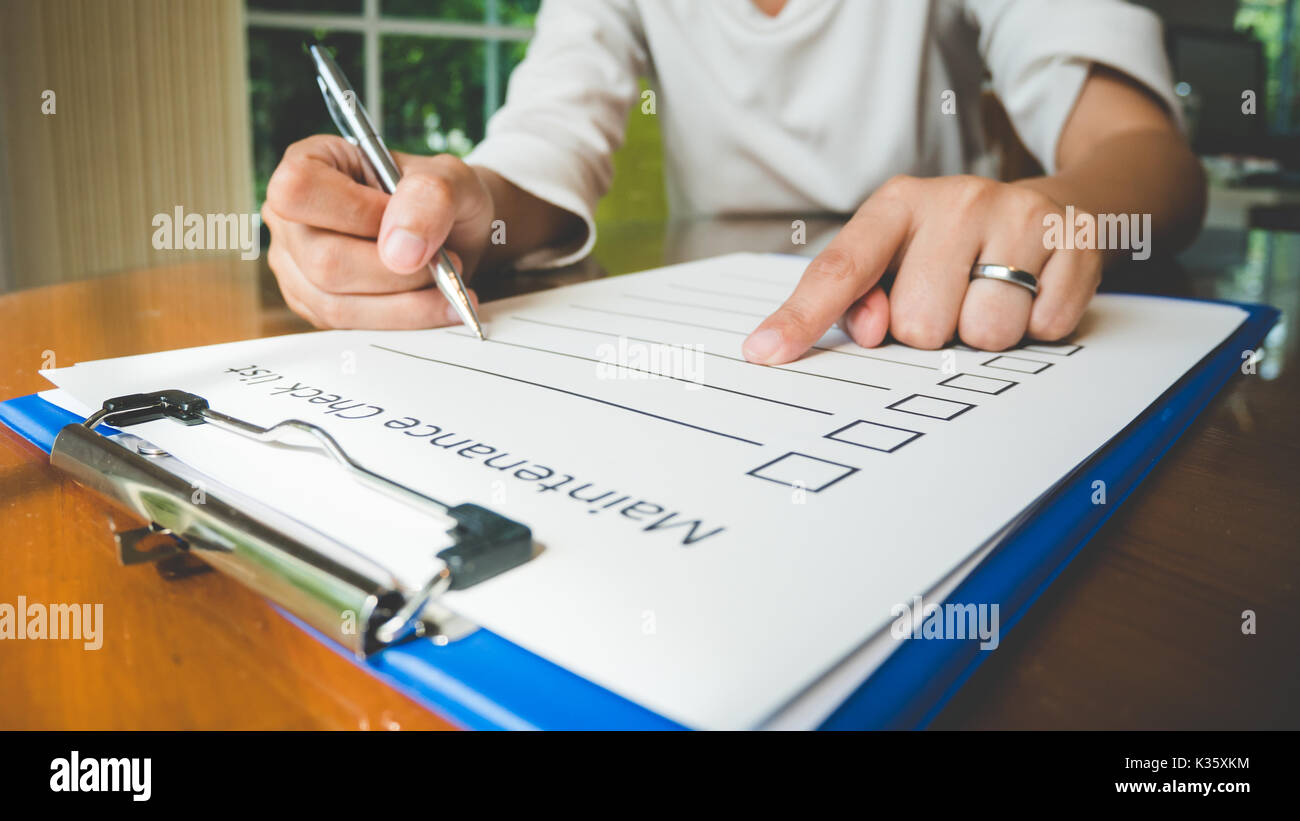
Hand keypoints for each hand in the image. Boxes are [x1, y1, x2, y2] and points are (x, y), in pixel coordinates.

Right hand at [262, 135, 494, 328]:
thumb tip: (400, 252)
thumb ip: (430, 197)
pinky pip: (350, 326)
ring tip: (446, 283)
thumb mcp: (451, 178)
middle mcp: (291, 218)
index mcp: (311, 162)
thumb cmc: (443, 198)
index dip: (356, 212)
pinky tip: (434, 305)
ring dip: (405, 303)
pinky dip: (402, 320)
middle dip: (396, 271)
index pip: (299, 189)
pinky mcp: (317, 306)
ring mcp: (297, 267)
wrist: (457, 236)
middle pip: (323, 260)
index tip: (406, 223)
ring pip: (336, 303)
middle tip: (445, 260)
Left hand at [742, 175, 1102, 362]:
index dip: (803, 317)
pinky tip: (1033, 293)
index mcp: (897, 204)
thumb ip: (859, 296)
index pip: (841, 268)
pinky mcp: (1075, 240)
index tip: (766, 354)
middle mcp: (956, 200)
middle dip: (934, 331)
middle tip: (953, 300)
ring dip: (987, 334)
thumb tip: (867, 330)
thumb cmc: (953, 247)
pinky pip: (1045, 327)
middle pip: (919, 324)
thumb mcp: (898, 256)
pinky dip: (1040, 326)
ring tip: (993, 297)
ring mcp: (1019, 214)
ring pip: (986, 333)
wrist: (1052, 207)